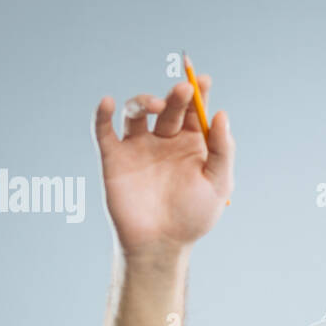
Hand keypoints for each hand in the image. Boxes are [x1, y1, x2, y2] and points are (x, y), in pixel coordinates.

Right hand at [91, 66, 234, 257]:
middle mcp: (164, 140)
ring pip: (137, 112)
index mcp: (191, 144)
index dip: (198, 92)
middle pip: (169, 108)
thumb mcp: (218, 184)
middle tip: (183, 90)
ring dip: (145, 101)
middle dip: (176, 97)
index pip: (194, 110)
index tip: (202, 80)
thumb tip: (221, 115)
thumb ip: (222, 151)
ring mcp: (138, 147)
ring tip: (156, 106)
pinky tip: (108, 103)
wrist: (161, 245)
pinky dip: (102, 114)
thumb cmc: (193, 218)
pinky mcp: (114, 158)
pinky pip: (104, 131)